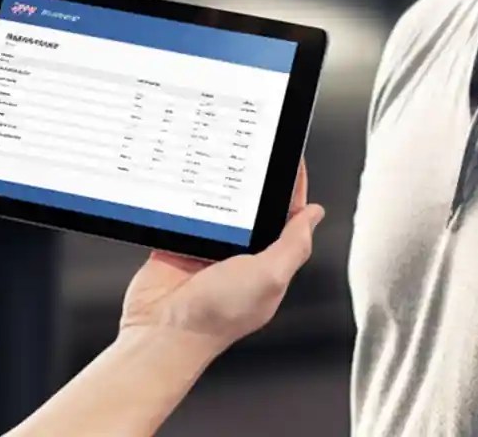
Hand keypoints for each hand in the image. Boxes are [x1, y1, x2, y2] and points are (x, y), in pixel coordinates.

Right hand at [118, 161, 324, 353]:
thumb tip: (315, 214)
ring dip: (218, 187)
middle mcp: (240, 257)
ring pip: (219, 207)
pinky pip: (185, 213)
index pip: (288, 218)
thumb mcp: (269, 276)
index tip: (290, 159)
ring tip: (221, 156)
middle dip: (253, 182)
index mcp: (269, 264)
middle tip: (254, 147)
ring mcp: (208, 251)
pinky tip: (188, 179)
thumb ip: (294, 244)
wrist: (163, 330)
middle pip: (253, 208)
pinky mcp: (179, 246)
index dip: (292, 188)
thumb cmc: (217, 315)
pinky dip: (186, 197)